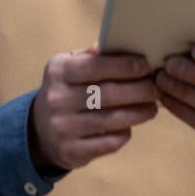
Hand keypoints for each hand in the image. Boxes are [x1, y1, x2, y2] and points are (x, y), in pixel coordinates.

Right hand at [28, 45, 158, 171]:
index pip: (95, 66)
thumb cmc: (66, 92)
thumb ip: (91, 57)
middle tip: (155, 88)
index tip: (145, 66)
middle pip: (108, 94)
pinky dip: (124, 133)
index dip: (123, 66)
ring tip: (152, 107)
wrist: (39, 131)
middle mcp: (57, 99)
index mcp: (58, 72)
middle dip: (138, 90)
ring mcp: (63, 127)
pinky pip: (108, 143)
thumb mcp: (68, 68)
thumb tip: (115, 44)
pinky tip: (131, 126)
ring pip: (112, 120)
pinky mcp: (71, 151)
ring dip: (138, 113)